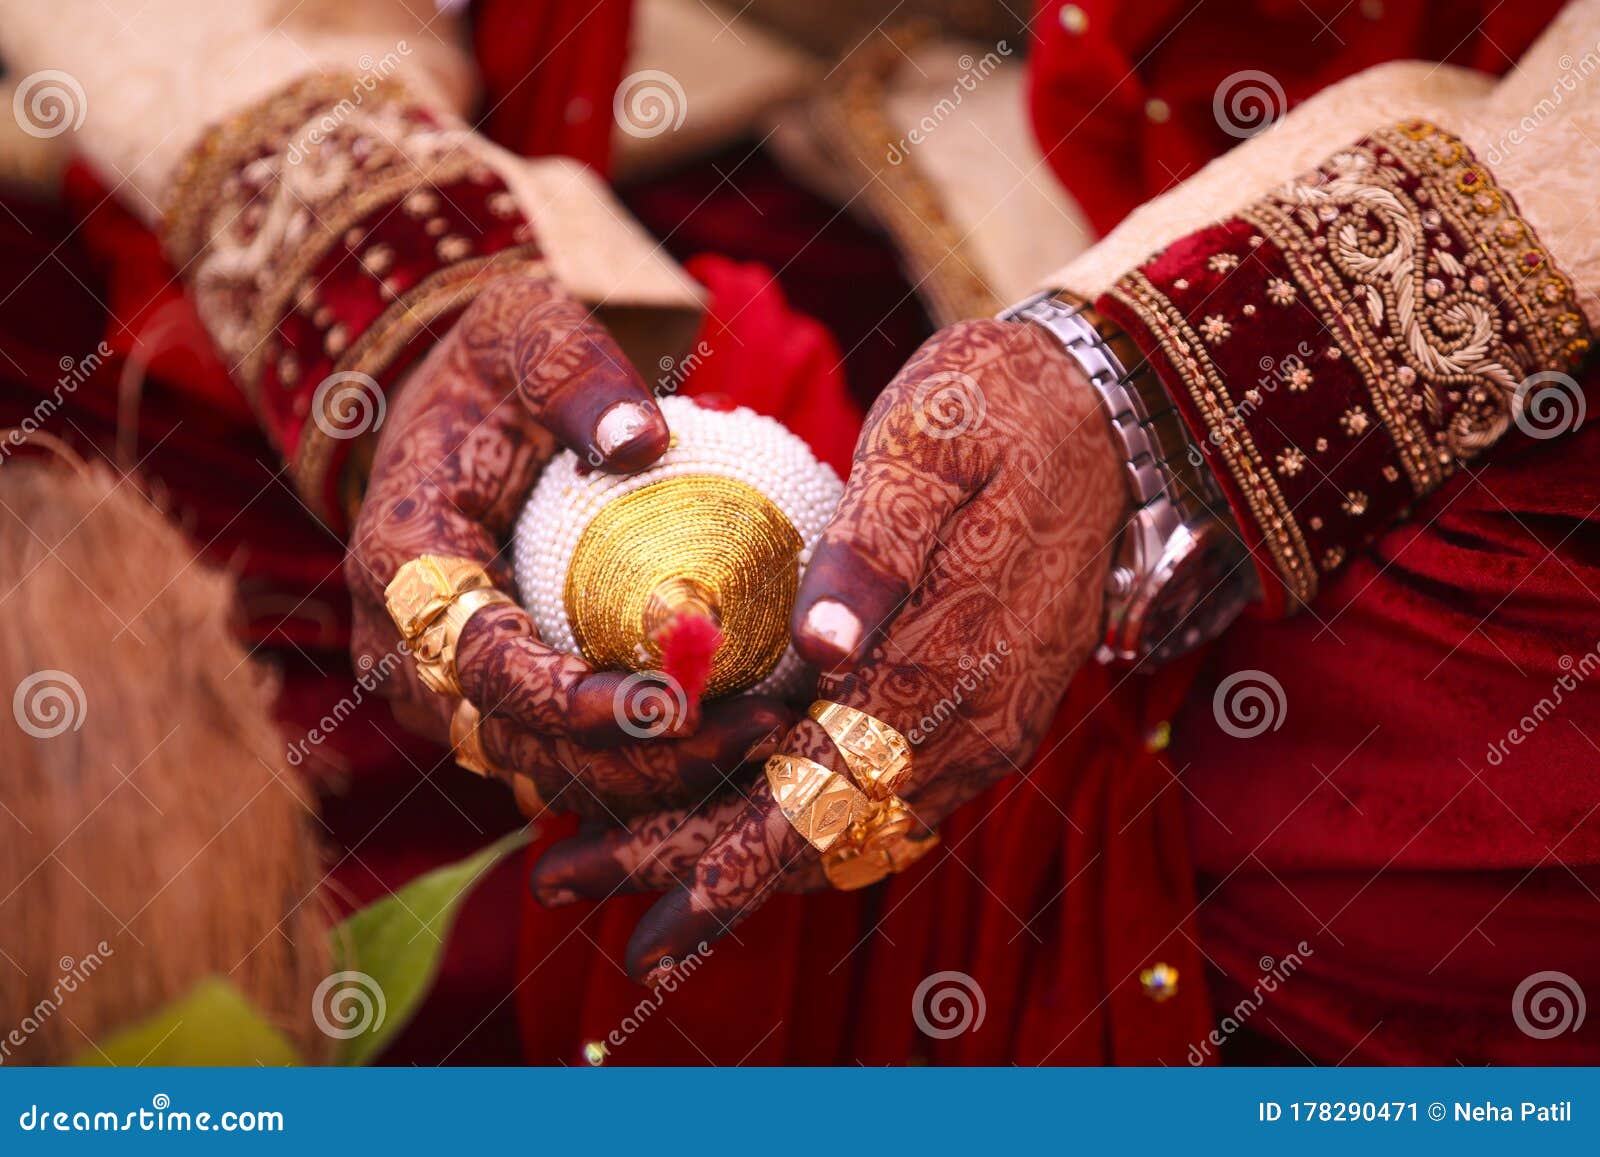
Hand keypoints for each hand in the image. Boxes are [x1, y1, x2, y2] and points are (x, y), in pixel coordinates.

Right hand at [346, 272, 792, 818]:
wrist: (458, 406)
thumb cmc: (501, 364)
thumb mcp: (531, 330)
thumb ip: (576, 377)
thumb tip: (642, 441)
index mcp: (400, 559)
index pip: (476, 658)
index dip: (566, 698)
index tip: (670, 704)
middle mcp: (406, 644)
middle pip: (516, 740)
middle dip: (633, 762)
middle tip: (751, 732)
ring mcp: (443, 685)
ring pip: (542, 768)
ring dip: (648, 777)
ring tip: (763, 737)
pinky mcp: (489, 701)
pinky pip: (562, 755)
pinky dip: (642, 762)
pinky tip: (737, 737)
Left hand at [527, 318, 1128, 978]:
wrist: (1107, 415)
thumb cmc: (997, 414)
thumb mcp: (927, 445)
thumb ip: (876, 549)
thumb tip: (821, 649)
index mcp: (953, 658)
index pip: (832, 789)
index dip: (741, 858)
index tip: (662, 912)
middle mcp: (976, 721)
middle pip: (826, 834)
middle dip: (702, 875)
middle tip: (570, 879)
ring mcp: (987, 729)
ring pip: (853, 832)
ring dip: (744, 860)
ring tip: (623, 870)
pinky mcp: (985, 718)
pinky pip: (886, 802)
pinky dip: (804, 828)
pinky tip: (732, 826)